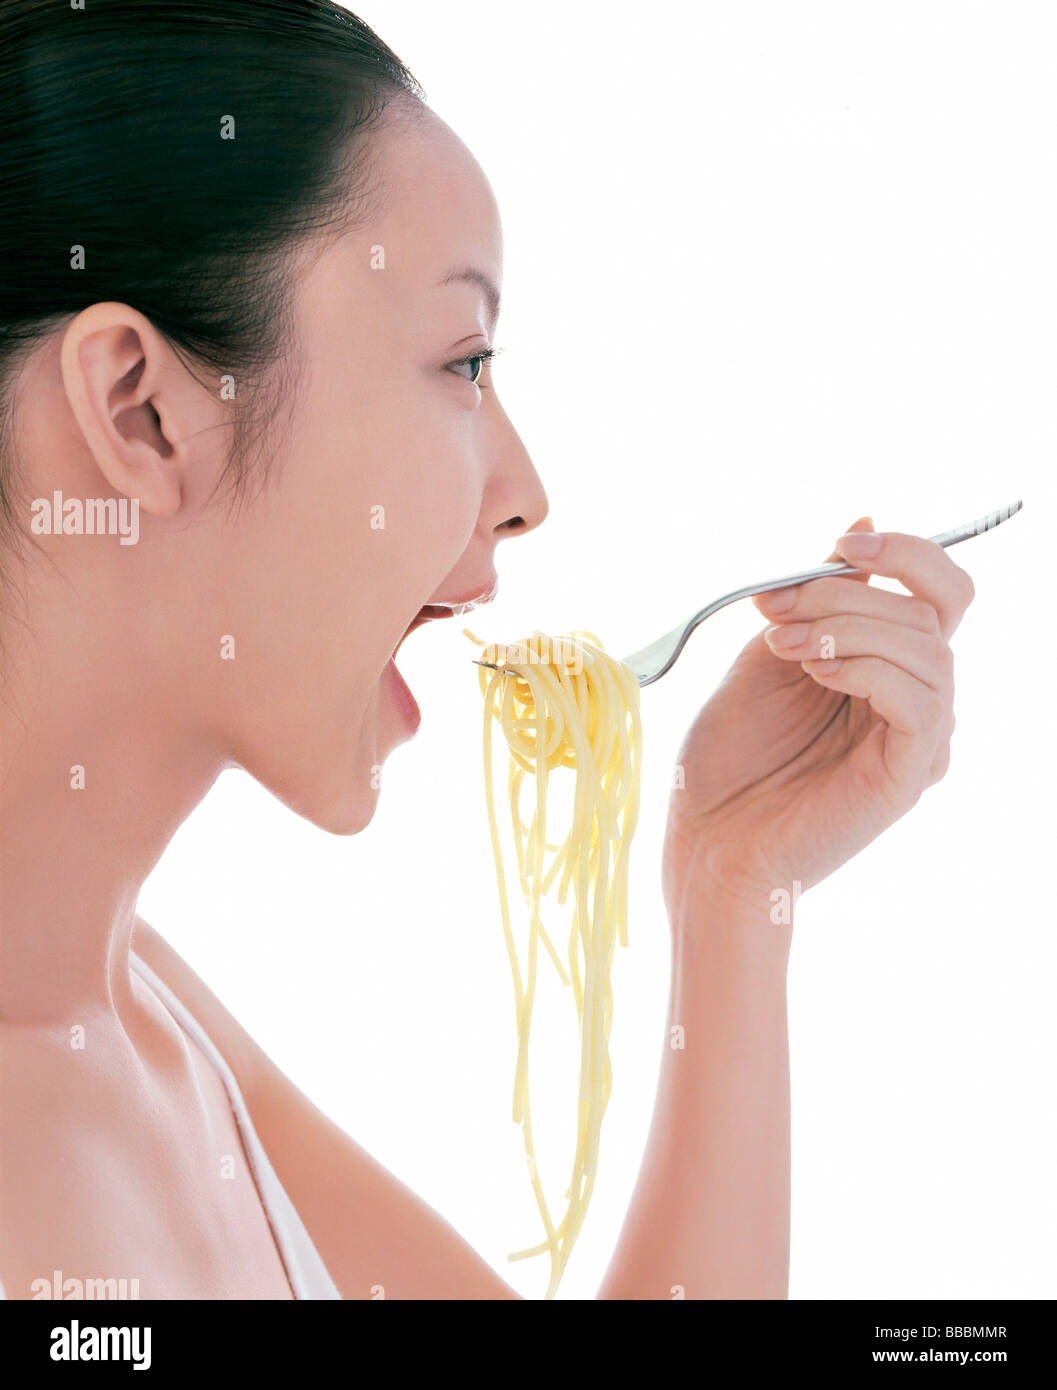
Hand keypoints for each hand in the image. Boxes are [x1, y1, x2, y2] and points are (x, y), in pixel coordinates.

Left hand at [661, 516, 974, 916]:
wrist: (706, 844)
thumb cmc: (728, 761)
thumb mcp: (765, 657)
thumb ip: (813, 598)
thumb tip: (866, 523)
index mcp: (886, 668)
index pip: (937, 592)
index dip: (904, 553)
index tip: (837, 544)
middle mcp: (913, 700)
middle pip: (933, 610)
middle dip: (849, 591)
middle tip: (778, 609)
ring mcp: (917, 740)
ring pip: (927, 648)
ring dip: (848, 627)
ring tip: (784, 648)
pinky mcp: (909, 776)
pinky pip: (922, 702)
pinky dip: (868, 669)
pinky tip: (817, 674)